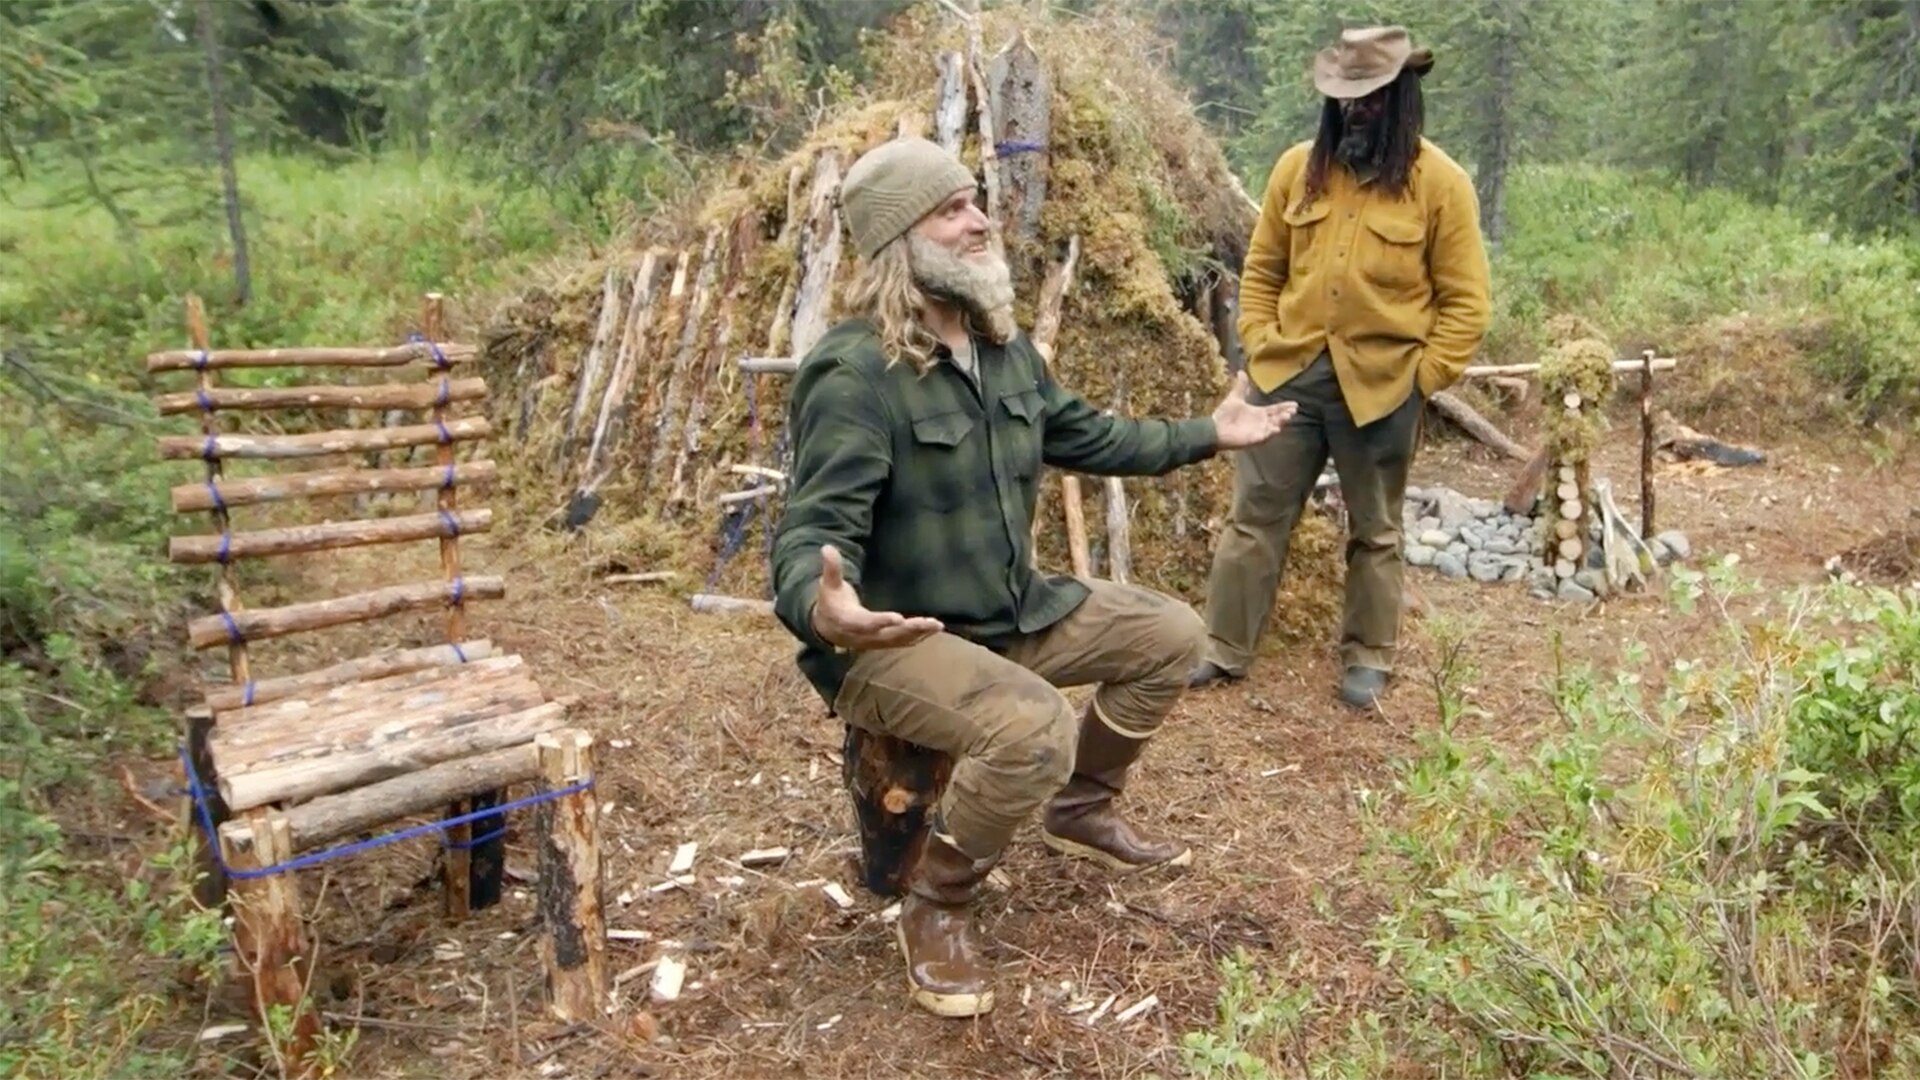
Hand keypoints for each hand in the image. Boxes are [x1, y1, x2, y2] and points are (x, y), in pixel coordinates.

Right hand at [808, 544, 943, 650]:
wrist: (827, 628)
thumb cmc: (831, 602)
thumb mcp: (828, 585)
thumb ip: (831, 568)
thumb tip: (827, 547)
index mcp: (850, 621)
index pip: (867, 623)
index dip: (882, 622)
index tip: (899, 618)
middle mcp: (864, 636)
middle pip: (889, 635)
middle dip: (910, 629)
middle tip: (929, 622)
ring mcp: (875, 642)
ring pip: (899, 640)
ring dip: (919, 633)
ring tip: (937, 625)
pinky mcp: (883, 643)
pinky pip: (902, 642)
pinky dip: (918, 637)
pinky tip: (933, 630)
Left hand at [1210, 371, 1298, 449]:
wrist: (1213, 428)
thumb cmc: (1224, 415)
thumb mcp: (1235, 398)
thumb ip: (1241, 386)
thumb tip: (1241, 372)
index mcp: (1258, 413)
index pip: (1275, 409)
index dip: (1284, 407)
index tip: (1295, 404)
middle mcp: (1261, 422)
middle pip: (1277, 418)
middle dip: (1285, 414)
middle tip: (1293, 410)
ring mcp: (1258, 431)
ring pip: (1273, 427)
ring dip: (1280, 422)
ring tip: (1287, 417)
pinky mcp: (1253, 439)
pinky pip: (1264, 437)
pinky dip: (1270, 433)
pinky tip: (1276, 429)